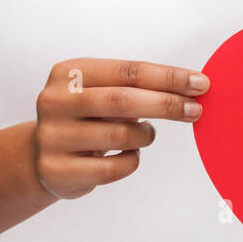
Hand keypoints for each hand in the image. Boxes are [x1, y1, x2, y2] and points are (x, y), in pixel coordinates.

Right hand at [33, 58, 208, 198]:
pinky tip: (127, 155)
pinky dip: (131, 161)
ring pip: (121, 136)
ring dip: (146, 136)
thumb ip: (137, 87)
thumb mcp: (101, 92)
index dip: (168, 78)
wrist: (41, 155)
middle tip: (196, 111)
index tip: (201, 84)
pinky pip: (113, 168)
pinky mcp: (57, 170)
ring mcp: (53, 136)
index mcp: (69, 73)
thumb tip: (193, 88)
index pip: (128, 71)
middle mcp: (55, 101)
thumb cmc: (86, 117)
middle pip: (124, 100)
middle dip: (167, 105)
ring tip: (145, 134)